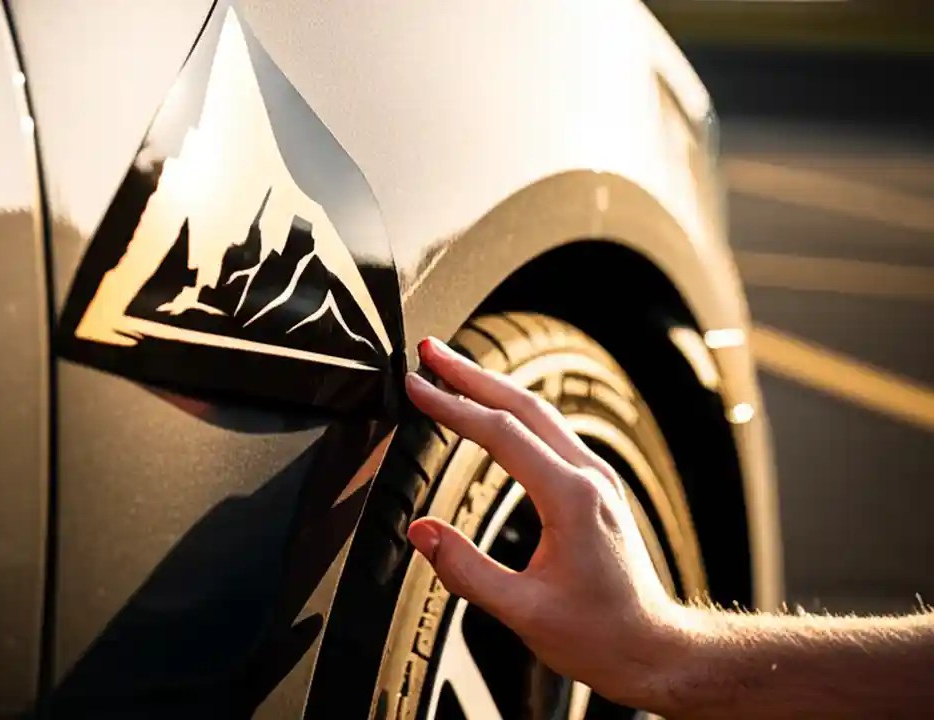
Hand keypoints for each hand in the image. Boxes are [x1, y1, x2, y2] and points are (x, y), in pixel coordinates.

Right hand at [404, 337, 691, 710]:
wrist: (653, 649)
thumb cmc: (598, 635)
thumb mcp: (523, 612)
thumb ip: (466, 570)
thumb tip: (421, 532)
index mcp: (570, 498)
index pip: (500, 434)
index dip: (452, 406)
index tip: (415, 385)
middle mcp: (588, 478)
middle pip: (523, 404)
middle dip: (471, 373)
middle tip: (429, 350)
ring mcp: (596, 479)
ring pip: (539, 413)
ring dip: (492, 387)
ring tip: (452, 371)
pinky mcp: (595, 489)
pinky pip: (551, 432)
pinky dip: (513, 412)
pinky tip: (493, 413)